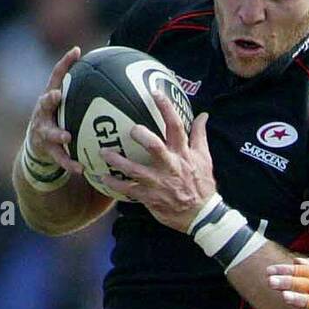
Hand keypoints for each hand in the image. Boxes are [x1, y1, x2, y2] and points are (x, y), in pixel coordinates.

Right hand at [25, 47, 82, 175]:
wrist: (39, 148)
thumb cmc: (59, 121)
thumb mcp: (68, 105)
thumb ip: (83, 94)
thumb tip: (115, 79)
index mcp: (51, 98)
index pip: (57, 76)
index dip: (65, 63)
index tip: (76, 51)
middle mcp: (44, 113)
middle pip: (44, 102)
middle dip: (50, 98)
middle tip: (57, 95)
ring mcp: (43, 132)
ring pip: (49, 132)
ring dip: (58, 134)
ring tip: (67, 136)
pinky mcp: (47, 150)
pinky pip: (60, 158)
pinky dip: (69, 163)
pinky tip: (81, 169)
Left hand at [101, 96, 216, 230]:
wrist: (201, 215)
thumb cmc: (202, 185)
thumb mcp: (205, 159)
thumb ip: (200, 136)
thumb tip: (203, 115)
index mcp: (183, 154)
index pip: (176, 126)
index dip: (166, 108)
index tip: (154, 92)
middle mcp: (170, 166)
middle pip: (154, 146)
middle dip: (140, 135)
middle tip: (130, 129)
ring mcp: (159, 183)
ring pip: (135, 170)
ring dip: (118, 161)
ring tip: (104, 152)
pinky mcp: (151, 197)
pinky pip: (129, 190)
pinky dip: (115, 184)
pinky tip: (103, 177)